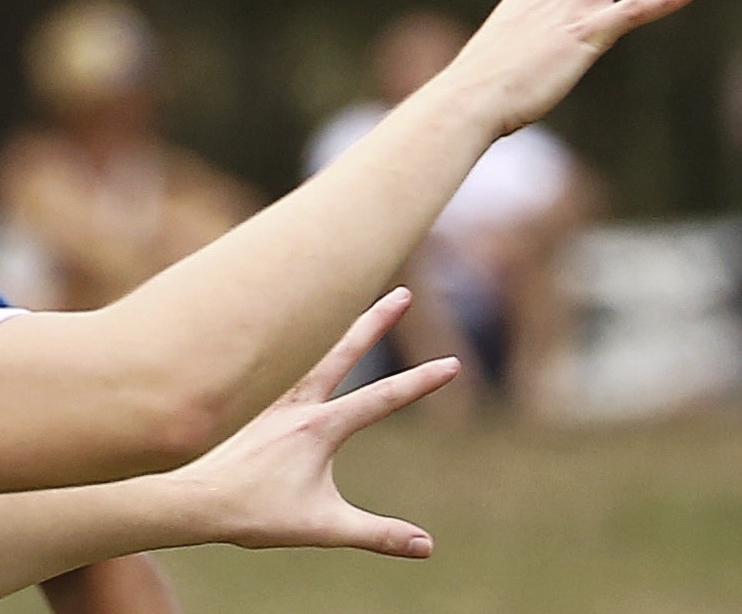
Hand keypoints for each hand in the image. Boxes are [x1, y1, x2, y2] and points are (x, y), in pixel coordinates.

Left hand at [161, 289, 456, 558]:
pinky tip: (295, 343)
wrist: (188, 503)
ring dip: (335, 327)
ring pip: (310, 353)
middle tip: (404, 293)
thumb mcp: (322, 526)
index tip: (454, 364)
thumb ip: (376, 534)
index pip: (384, 398)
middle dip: (378, 321)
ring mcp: (273, 403)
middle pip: (344, 351)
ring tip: (350, 304)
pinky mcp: (252, 408)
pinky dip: (294, 346)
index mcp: (321, 427)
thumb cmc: (252, 513)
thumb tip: (425, 546)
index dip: (422, 382)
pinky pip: (279, 366)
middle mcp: (298, 405)